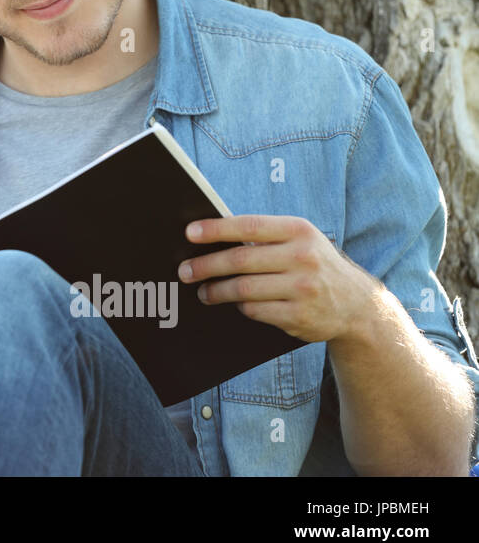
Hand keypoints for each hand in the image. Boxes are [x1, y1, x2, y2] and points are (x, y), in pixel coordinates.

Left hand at [178, 214, 380, 343]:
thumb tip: (211, 236)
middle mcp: (303, 257)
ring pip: (243, 289)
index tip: (189, 233)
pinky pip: (256, 311)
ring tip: (203, 291)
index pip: (249, 226)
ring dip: (216, 291)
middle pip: (240, 261)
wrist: (357, 304)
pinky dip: (240, 307)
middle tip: (184, 271)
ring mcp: (303, 289)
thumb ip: (264, 236)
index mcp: (299, 231)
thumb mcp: (300, 240)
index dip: (216, 229)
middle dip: (205, 266)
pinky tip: (234, 303)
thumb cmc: (314, 264)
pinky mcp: (301, 316)